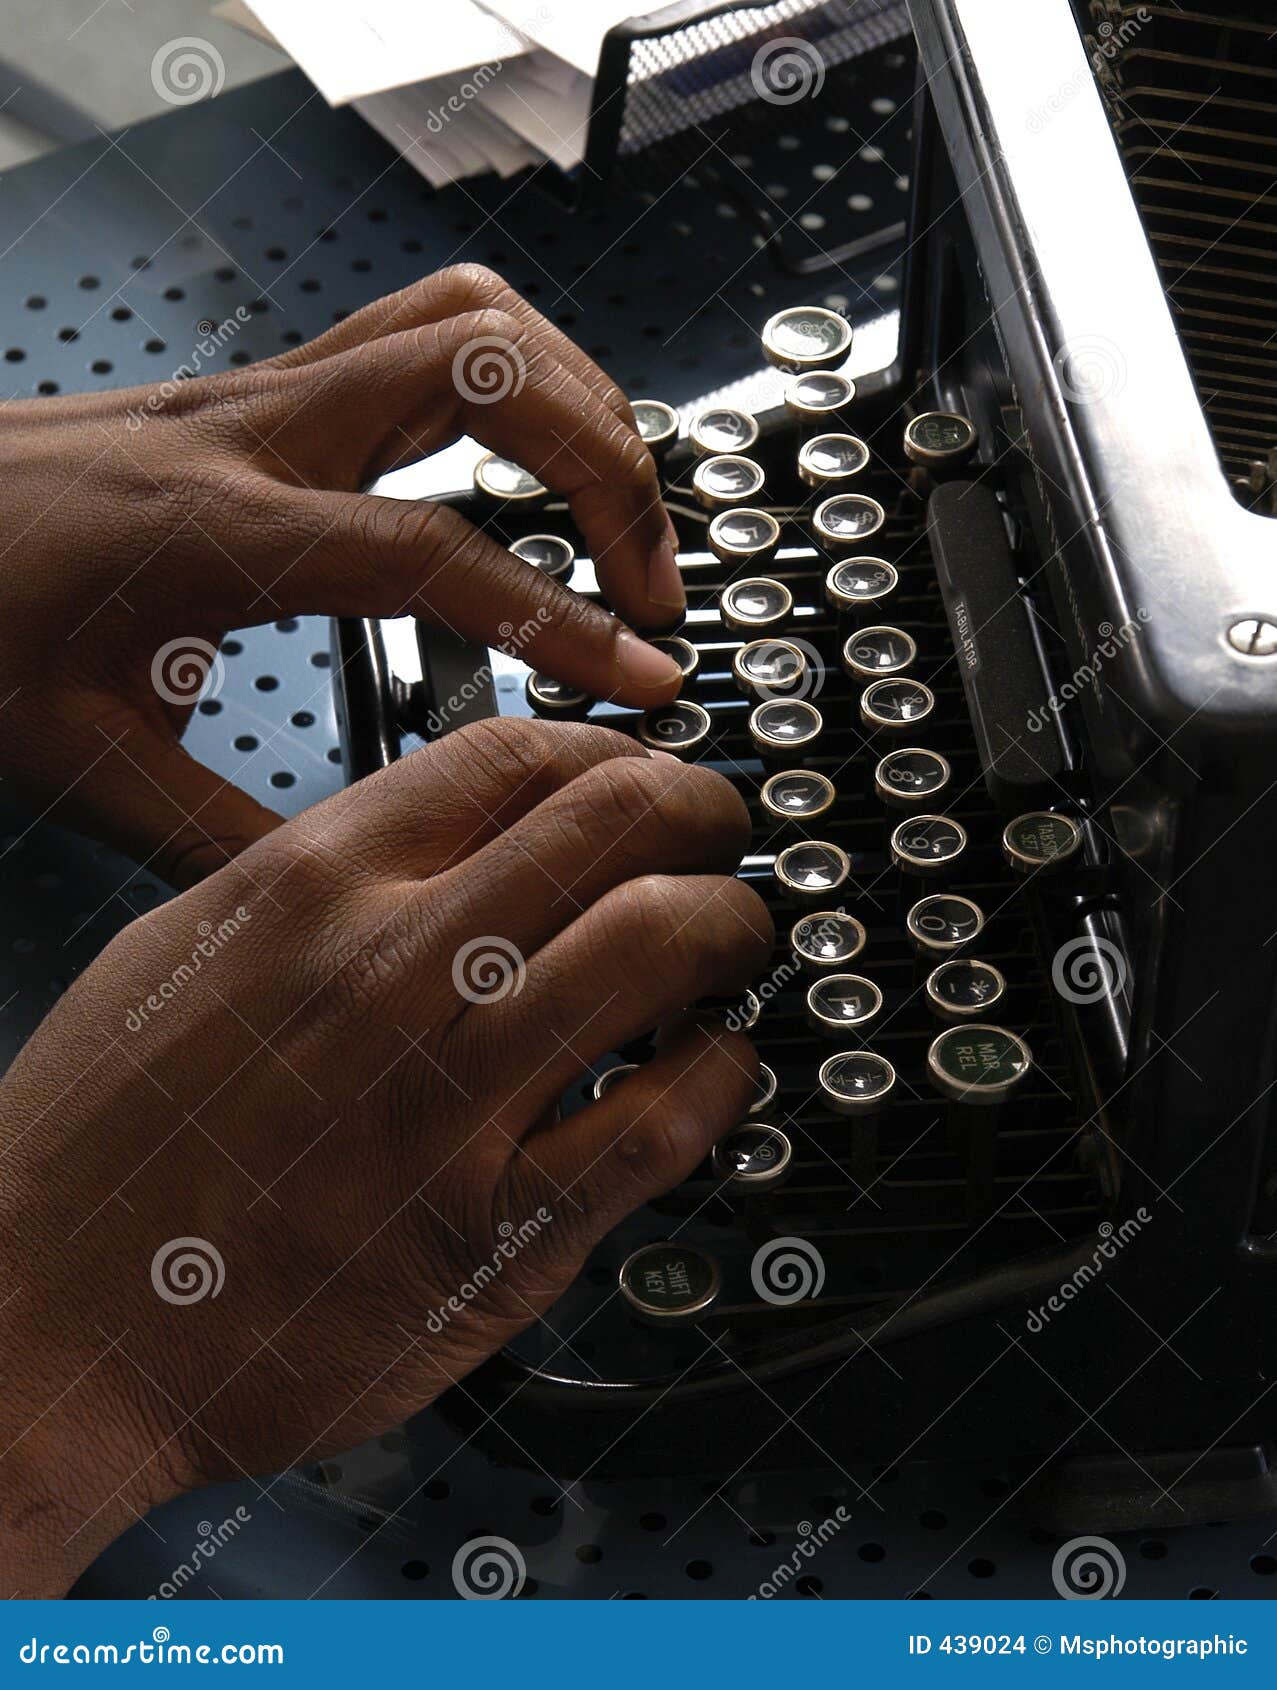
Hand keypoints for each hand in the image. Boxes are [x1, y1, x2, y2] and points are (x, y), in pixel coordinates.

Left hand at [0, 265, 684, 885]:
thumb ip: (214, 833)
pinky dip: (520, 375)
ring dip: (576, 397)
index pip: (433, 551)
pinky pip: (428, 328)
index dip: (559, 615)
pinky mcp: (269, 387)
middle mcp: (257, 431)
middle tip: (652, 582)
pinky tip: (532, 459)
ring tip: (621, 509)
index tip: (644, 677)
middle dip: (606, 467)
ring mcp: (265, 391)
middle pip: (486, 371)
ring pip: (467, 317)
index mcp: (216, 530)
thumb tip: (334, 900)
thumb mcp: (77, 756)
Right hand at [0, 718, 770, 1595]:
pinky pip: (663, 1120)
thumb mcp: (181, 954)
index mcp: (308, 886)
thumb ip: (314, 884)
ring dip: (732, 925)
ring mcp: (450, 1096)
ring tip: (734, 941)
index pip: (510, 755)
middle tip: (719, 838)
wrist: (44, 1329)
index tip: (634, 772)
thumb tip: (438, 842)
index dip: (607, 751)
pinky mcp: (495, 1229)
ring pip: (661, 942)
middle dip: (702, 810)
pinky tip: (713, 1068)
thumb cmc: (100, 1152)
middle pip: (613, 820)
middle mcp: (391, 968)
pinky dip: (721, 1075)